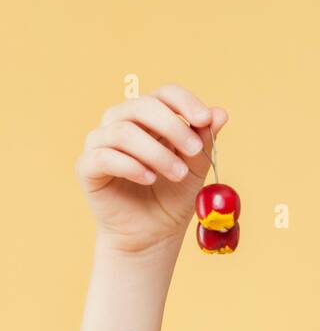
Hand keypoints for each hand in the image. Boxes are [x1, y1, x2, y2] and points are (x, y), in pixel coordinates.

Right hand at [75, 83, 227, 254]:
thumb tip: (220, 113)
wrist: (152, 236)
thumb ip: (204, 142)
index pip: (164, 94)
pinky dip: (130, 166)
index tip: (204, 120)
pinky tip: (149, 179)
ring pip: (123, 131)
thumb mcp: (194, 170)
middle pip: (142, 106)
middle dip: (173, 127)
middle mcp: (121, 122)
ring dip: (156, 152)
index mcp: (149, 117)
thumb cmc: (171, 198)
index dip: (184, 102)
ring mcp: (101, 142)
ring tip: (177, 175)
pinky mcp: (87, 167)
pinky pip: (104, 157)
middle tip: (194, 151)